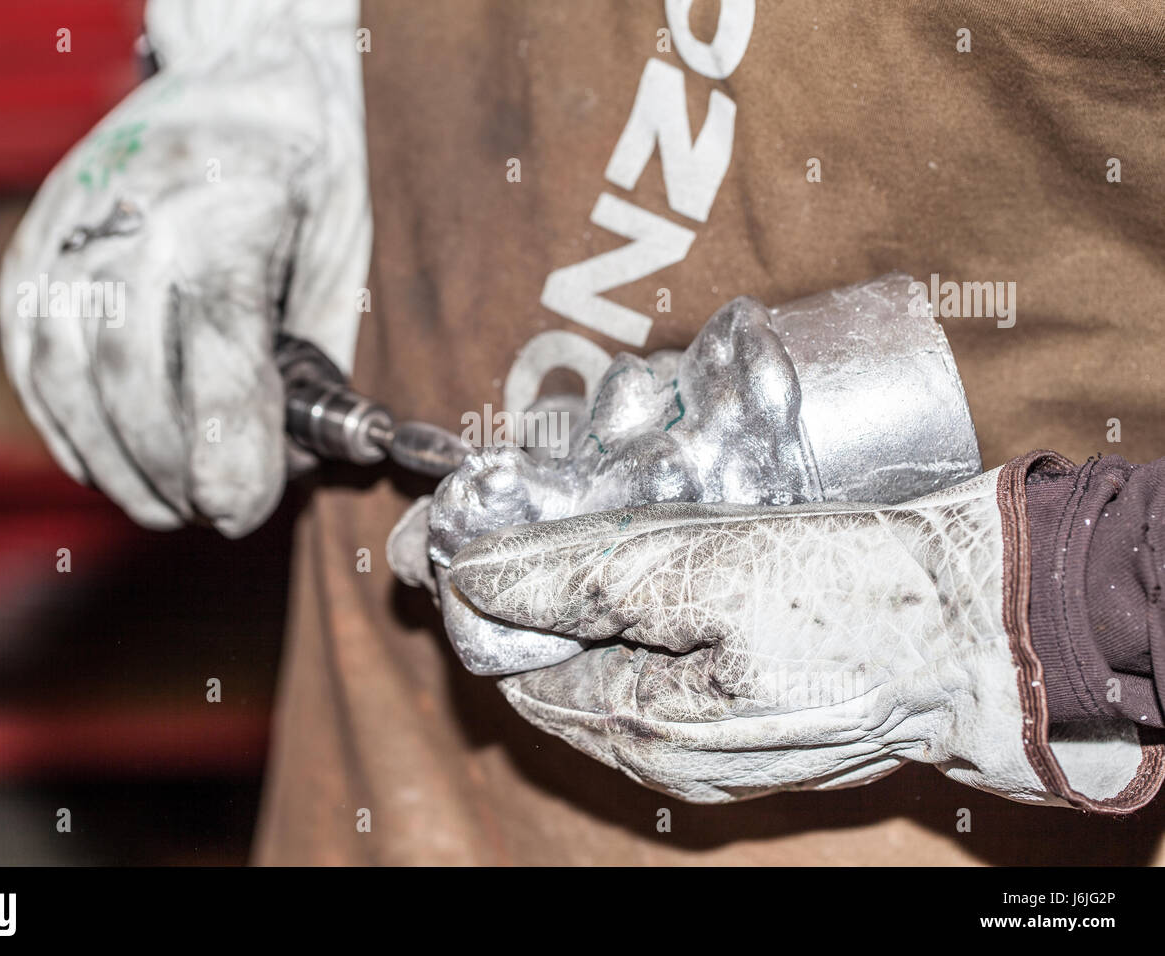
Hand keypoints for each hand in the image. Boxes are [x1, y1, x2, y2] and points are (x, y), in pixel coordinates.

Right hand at [0, 0, 368, 535]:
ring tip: (172, 500)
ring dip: (122, 468)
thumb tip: (295, 462)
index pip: (214, 377)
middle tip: (221, 509)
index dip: (231, 463)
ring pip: (74, 391)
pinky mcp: (32, 255)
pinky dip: (74, 429)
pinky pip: (37, 369)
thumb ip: (315, 364)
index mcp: (221, 225)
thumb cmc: (301, 166)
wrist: (236, 73)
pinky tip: (116, 458)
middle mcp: (129, 231)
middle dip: (180, 478)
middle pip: (135, 397)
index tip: (249, 507)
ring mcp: (69, 240)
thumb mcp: (340, 257)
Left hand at [449, 469, 1151, 809]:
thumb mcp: (700, 569)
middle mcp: (666, 756)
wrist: (977, 632)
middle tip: (546, 512)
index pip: (517, 668)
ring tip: (608, 530)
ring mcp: (709, 747)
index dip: (488, 597)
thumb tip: (473, 577)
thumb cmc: (853, 598)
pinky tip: (668, 568)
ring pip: (610, 667)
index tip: (478, 530)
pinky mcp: (745, 722)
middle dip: (539, 596)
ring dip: (591, 602)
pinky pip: (665, 670)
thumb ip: (576, 580)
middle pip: (558, 672)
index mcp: (643, 729)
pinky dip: (646, 619)